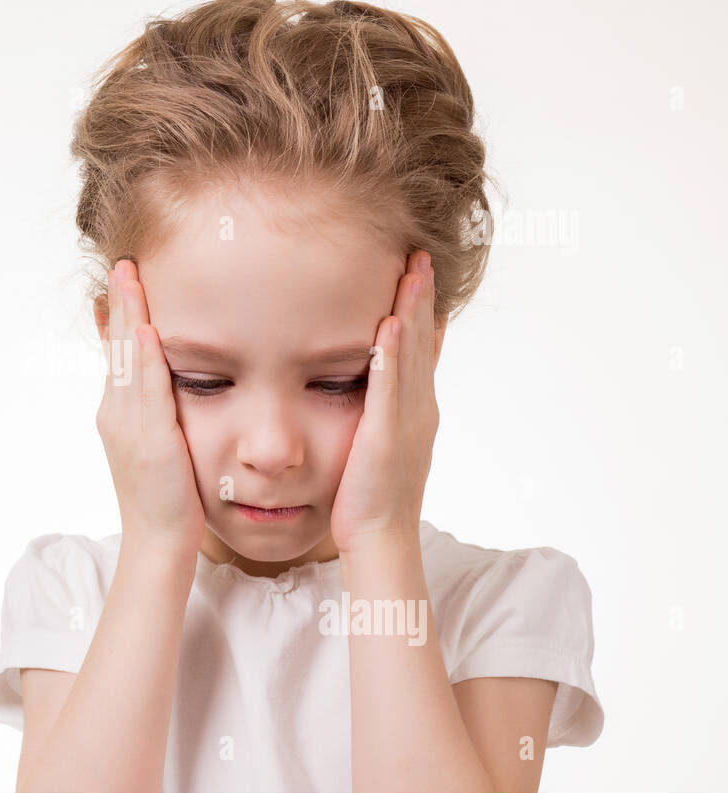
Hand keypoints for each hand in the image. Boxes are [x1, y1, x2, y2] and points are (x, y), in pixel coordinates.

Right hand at [95, 260, 205, 563]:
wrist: (158, 543)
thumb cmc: (168, 501)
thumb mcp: (159, 448)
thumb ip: (158, 415)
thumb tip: (166, 386)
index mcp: (119, 415)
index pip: (119, 357)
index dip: (121, 319)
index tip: (124, 283)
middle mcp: (116, 414)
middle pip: (117, 349)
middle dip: (121, 304)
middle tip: (122, 265)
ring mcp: (128, 426)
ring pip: (127, 360)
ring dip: (129, 316)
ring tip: (129, 278)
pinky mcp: (149, 438)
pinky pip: (147, 389)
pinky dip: (144, 356)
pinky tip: (146, 329)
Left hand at [329, 250, 439, 556]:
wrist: (379, 537)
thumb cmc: (369, 497)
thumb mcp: (378, 442)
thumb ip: (378, 412)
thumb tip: (368, 387)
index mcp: (415, 409)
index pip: (422, 350)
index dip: (423, 310)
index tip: (420, 273)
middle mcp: (419, 408)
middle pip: (423, 341)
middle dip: (422, 297)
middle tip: (422, 255)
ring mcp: (406, 421)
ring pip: (411, 354)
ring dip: (413, 310)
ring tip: (413, 270)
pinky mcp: (385, 435)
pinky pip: (390, 386)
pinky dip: (393, 353)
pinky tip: (391, 323)